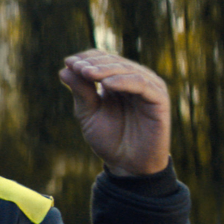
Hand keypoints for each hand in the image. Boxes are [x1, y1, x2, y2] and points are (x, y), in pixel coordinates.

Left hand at [59, 49, 169, 175]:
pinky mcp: (159, 99)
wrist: (127, 165)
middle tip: (76, 67)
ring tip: (87, 73)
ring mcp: (148, 88)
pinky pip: (142, 85)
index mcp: (117, 81)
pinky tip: (107, 84)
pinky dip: (123, 81)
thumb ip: (80, 92)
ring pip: (127, 70)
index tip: (68, 63)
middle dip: (93, 64)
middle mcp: (134, 80)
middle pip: (114, 62)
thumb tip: (64, 69)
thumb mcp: (88, 114)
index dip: (86, 59)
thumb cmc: (108, 139)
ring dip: (106, 70)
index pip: (102, 60)